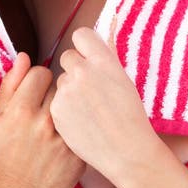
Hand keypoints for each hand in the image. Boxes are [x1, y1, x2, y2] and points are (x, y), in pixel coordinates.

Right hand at [0, 53, 83, 187]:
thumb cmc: (0, 156)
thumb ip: (11, 85)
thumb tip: (24, 56)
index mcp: (20, 111)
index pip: (41, 73)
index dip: (37, 81)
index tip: (34, 92)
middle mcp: (43, 124)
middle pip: (60, 88)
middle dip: (53, 94)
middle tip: (43, 111)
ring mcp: (63, 143)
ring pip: (74, 107)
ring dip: (66, 111)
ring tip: (53, 126)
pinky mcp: (78, 158)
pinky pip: (82, 130)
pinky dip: (76, 133)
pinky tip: (61, 143)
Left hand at [51, 27, 158, 187]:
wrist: (127, 152)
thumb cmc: (131, 116)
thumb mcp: (123, 79)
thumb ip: (104, 60)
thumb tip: (91, 44)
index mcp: (102, 60)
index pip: (81, 35)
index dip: (84, 46)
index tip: (88, 56)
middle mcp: (82, 71)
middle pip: (67, 57)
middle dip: (75, 69)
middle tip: (89, 88)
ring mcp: (66, 91)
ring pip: (61, 81)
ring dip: (70, 90)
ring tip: (89, 110)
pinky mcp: (56, 110)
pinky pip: (56, 101)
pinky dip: (65, 109)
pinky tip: (81, 121)